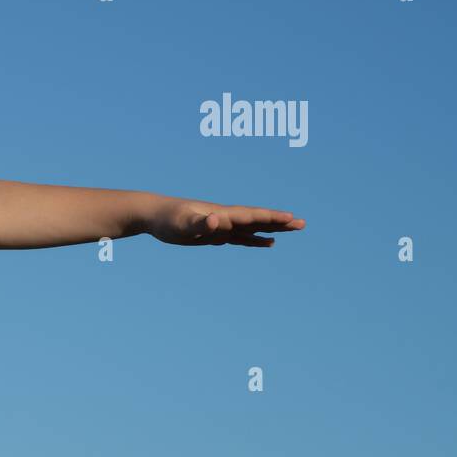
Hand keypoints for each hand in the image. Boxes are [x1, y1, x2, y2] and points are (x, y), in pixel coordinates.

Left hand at [144, 196, 305, 246]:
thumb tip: (216, 220)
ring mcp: (221, 226)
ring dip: (271, 229)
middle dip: (279, 222)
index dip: (270, 217)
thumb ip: (200, 222)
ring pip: (251, 229)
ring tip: (292, 230)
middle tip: (302, 223)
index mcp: (221, 214)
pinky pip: (239, 238)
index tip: (291, 218)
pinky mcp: (214, 234)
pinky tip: (266, 243)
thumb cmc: (167, 218)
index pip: (250, 216)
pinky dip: (254, 240)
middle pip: (257, 220)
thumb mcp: (182, 223)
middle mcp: (225, 218)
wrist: (153, 215)